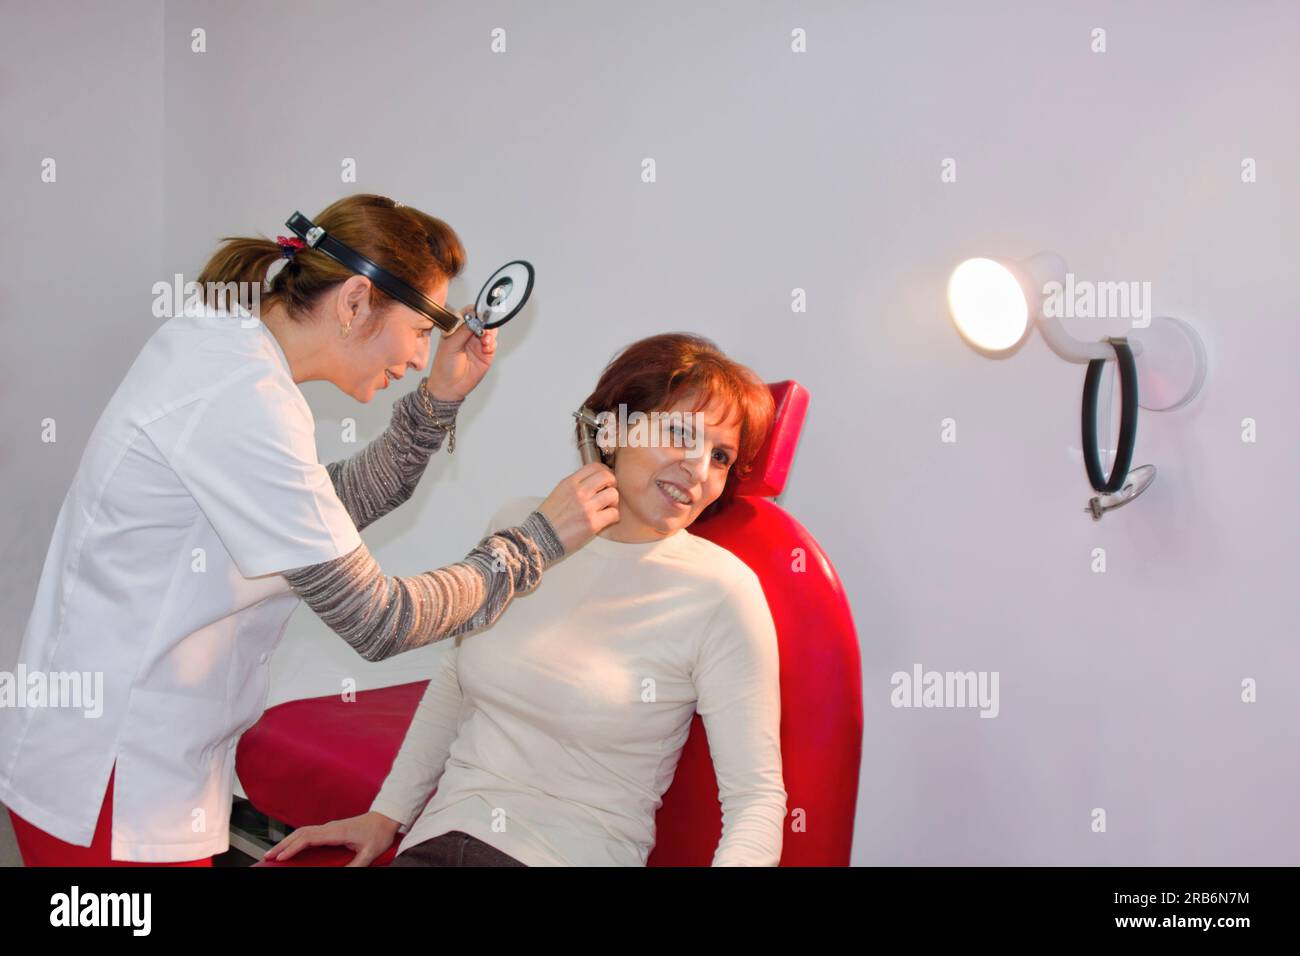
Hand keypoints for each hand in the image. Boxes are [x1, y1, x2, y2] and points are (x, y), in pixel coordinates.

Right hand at [261, 811, 399, 867]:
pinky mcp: (330, 830)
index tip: (282, 857)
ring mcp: (329, 827)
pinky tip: (289, 848)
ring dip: (287, 842)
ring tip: (273, 853)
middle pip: (300, 834)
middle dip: (283, 845)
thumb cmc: (378, 834)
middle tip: (268, 857)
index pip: (309, 838)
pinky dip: (295, 840)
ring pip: (302, 832)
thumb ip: (356, 864)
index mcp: (337, 832)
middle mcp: (330, 828)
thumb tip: (343, 874)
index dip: (294, 848)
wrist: (385, 818)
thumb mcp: (370, 852)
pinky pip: (308, 833)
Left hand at [425, 307, 496, 401]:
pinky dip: (492, 343)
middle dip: (486, 322)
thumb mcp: (450, 345)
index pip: (469, 314)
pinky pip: (493, 344)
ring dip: (490, 333)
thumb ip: (463, 330)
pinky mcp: (486, 354)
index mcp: (457, 328)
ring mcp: (478, 344)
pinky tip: (486, 346)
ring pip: (490, 331)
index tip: (479, 313)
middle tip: (484, 327)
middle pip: (482, 321)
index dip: (475, 312)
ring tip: (485, 339)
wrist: (449, 387)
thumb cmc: (444, 366)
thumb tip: (474, 318)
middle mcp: (468, 334)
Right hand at [536, 461, 619, 553]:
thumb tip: (593, 482)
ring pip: (613, 494)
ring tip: (607, 508)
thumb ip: (575, 485)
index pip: (595, 466)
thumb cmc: (548, 518)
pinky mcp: (592, 523)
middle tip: (608, 493)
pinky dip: (613, 517)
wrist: (540, 538)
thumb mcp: (559, 493)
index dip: (605, 471)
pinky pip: (614, 514)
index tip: (605, 479)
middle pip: (607, 477)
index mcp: (570, 483)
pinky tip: (605, 520)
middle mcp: (579, 492)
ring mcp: (586, 507)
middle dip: (612, 484)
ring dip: (613, 502)